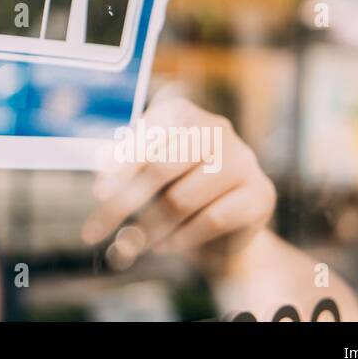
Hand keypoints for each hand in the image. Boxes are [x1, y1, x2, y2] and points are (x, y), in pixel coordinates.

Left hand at [81, 97, 274, 270]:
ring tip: (131, 244)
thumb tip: (101, 183)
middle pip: (160, 169)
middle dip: (124, 204)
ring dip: (150, 227)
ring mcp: (242, 159)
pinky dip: (182, 238)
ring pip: (183, 198)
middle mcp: (215, 128)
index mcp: (182, 113)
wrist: (227, 224)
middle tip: (97, 232)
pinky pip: (212, 220)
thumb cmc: (176, 188)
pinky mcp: (260, 193)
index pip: (145, 138)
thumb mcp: (146, 172)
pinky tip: (165, 245)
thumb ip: (124, 169)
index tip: (98, 196)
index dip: (119, 167)